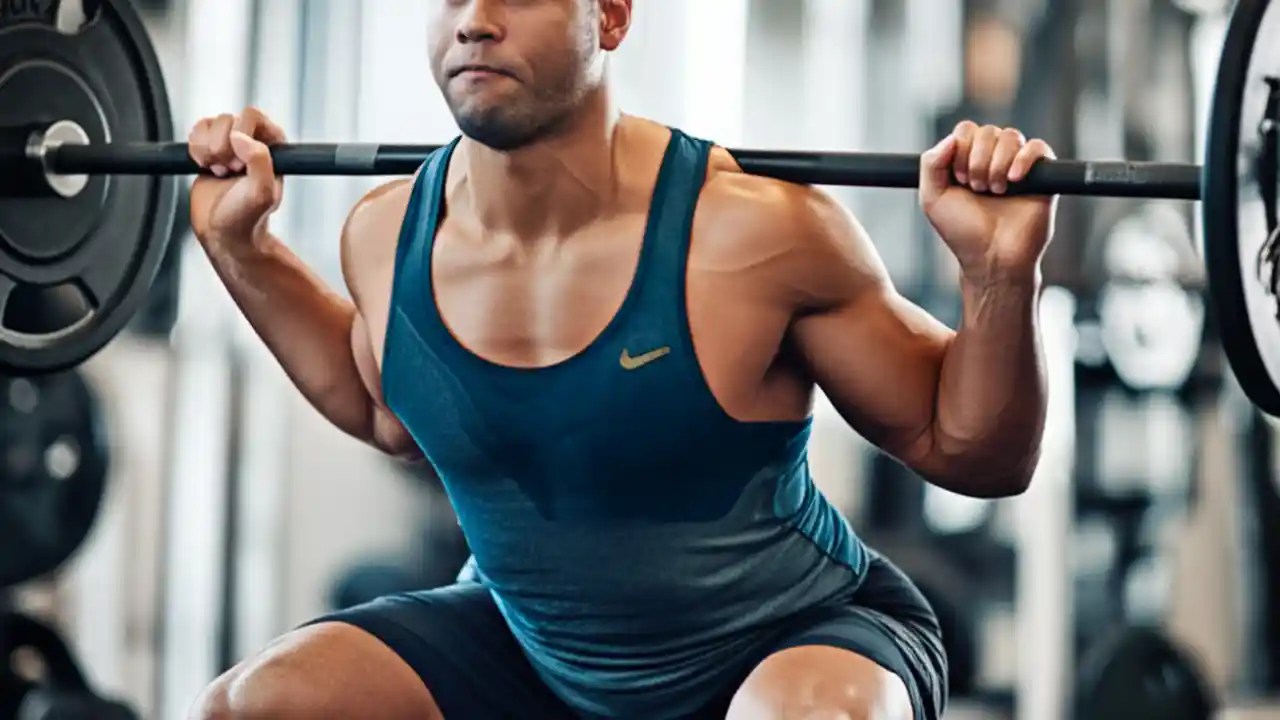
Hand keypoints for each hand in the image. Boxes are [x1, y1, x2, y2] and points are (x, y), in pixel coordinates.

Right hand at [188, 107, 286, 244]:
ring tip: (220, 173)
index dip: (238, 136)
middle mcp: (253, 140)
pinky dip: (195, 151)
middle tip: (229, 172)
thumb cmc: (247, 218)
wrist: (224, 234)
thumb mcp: (261, 192)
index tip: (238, 164)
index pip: (251, 115)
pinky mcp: (210, 148)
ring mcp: (230, 143)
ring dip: (208, 151)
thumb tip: (240, 136)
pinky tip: (206, 168)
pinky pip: (196, 132)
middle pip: (226, 119)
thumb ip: (259, 161)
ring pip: (209, 124)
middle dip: (221, 148)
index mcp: (273, 145)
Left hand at [919, 121, 1057, 285]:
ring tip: (995, 191)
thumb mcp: (932, 198)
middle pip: (987, 131)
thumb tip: (950, 139)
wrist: (992, 257)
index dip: (960, 150)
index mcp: (968, 160)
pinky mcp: (1043, 175)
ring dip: (997, 165)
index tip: (960, 180)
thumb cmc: (963, 232)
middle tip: (978, 189)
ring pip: (1011, 136)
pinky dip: (1024, 159)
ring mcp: (1018, 165)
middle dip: (978, 161)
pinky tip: (1013, 180)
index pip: (965, 130)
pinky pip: (1038, 147)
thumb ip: (931, 165)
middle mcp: (993, 159)